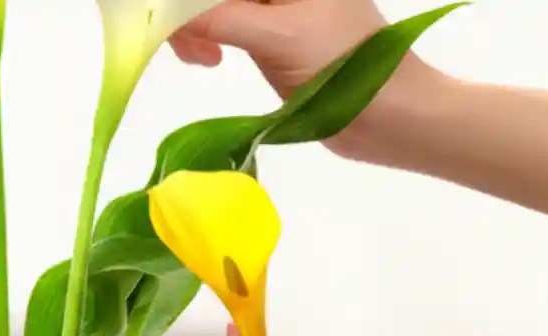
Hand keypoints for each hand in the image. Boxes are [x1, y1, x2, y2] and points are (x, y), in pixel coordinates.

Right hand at [169, 0, 441, 159]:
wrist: (389, 114)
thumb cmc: (343, 63)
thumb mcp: (276, 33)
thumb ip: (218, 17)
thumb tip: (164, 19)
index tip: (159, 16)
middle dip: (185, 9)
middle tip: (181, 44)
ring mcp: (276, 4)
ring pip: (212, 4)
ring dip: (192, 26)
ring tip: (200, 60)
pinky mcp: (271, 33)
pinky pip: (222, 23)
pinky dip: (205, 38)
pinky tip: (207, 59)